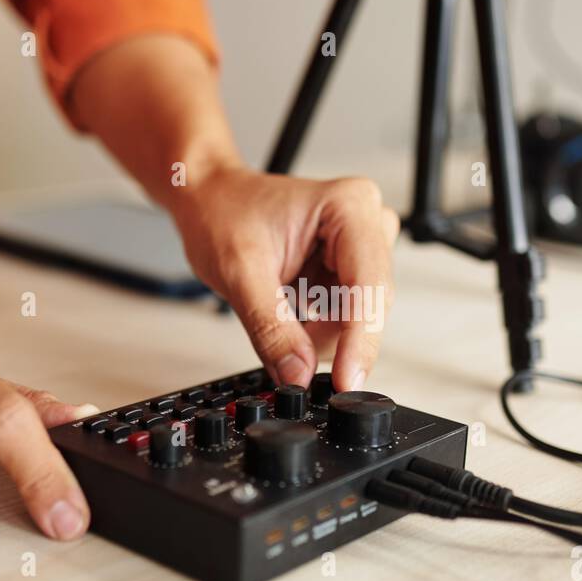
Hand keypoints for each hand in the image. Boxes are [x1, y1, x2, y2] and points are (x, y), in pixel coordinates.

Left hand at [168, 166, 400, 390]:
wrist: (211, 200)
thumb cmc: (223, 213)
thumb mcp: (239, 273)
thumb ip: (271, 328)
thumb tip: (298, 374)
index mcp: (349, 206)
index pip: (369, 287)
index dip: (360, 340)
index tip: (345, 380)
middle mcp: (367, 222)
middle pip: (370, 305)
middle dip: (332, 338)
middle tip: (290, 356)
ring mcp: (362, 245)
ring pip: (359, 317)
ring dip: (320, 333)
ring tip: (278, 310)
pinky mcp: (351, 267)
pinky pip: (347, 316)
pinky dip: (318, 327)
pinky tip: (291, 309)